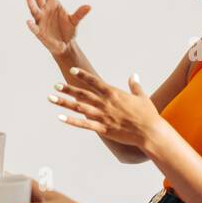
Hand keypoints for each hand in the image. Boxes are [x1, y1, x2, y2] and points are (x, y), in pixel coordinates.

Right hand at [26, 0, 90, 57]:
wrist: (64, 45)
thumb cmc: (67, 31)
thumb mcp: (74, 21)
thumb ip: (80, 13)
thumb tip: (89, 6)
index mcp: (52, 2)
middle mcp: (44, 8)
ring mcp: (40, 19)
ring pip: (34, 9)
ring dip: (31, 4)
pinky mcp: (39, 32)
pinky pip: (34, 28)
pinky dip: (31, 25)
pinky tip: (29, 22)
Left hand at [48, 67, 163, 150]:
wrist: (150, 132)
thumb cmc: (148, 114)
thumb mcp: (142, 97)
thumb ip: (135, 86)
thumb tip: (134, 75)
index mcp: (114, 94)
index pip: (95, 82)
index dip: (83, 76)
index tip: (72, 70)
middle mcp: (106, 103)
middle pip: (83, 94)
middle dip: (68, 89)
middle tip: (55, 85)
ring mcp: (103, 116)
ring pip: (79, 108)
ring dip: (64, 102)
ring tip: (51, 98)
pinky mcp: (103, 128)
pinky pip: (84, 124)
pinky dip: (71, 120)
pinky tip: (60, 117)